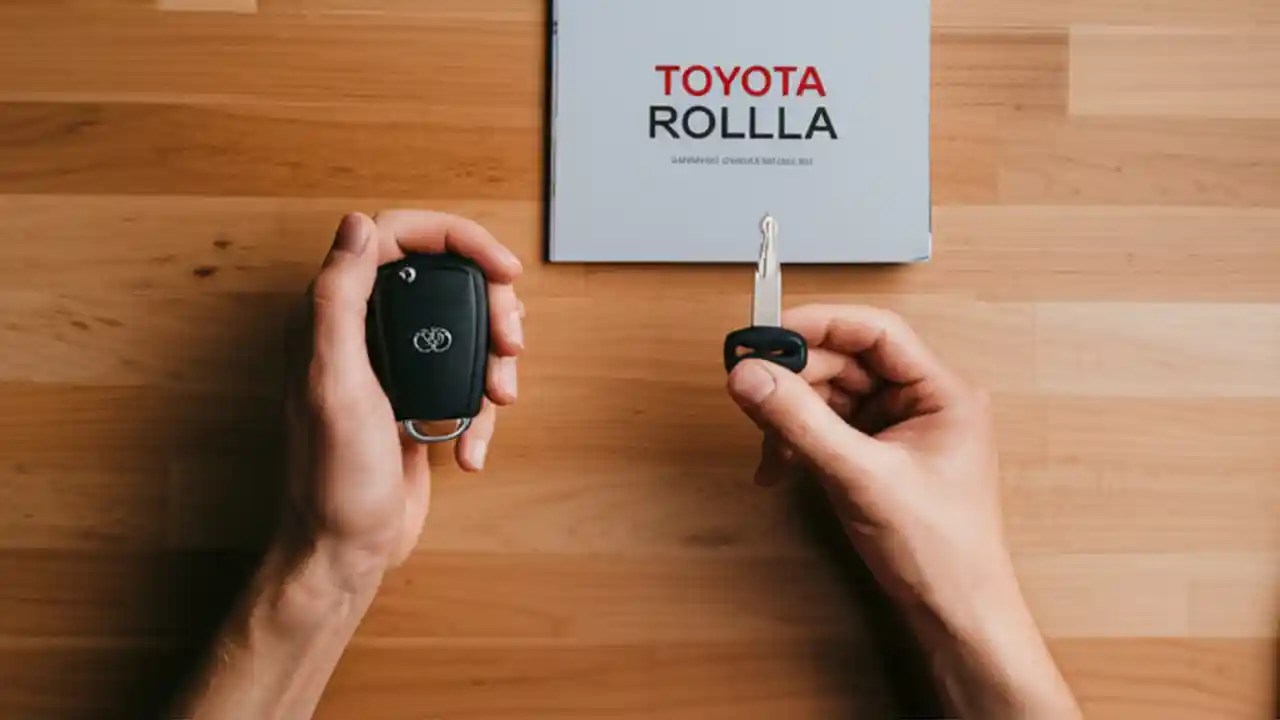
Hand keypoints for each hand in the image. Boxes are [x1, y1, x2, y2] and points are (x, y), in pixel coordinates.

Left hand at [282, 211, 523, 589]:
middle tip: (511, 343)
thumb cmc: (332, 478)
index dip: (457, 239)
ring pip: (464, 327)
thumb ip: (339, 299)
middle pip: (447, 279)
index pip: (399, 237)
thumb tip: (357, 223)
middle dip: (491, 307)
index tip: (502, 269)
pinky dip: (481, 409)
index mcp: (334, 315)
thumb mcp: (335, 383)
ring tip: (499, 395)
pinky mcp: (416, 399)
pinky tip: (470, 444)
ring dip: (493, 358)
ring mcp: (393, 365)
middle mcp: (362, 331)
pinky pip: (465, 380)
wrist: (346, 550)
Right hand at [726, 304, 1079, 719]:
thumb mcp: (862, 477)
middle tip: (752, 388)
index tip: (769, 333)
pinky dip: (799, 441)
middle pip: (846, 362)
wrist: (955, 615)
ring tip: (771, 446)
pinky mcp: (877, 457)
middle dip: (797, 378)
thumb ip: (801, 422)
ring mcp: (898, 431)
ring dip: (792, 415)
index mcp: (943, 392)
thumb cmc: (942, 552)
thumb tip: (751, 376)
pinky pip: (828, 428)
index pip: (876, 332)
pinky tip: (780, 465)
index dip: (820, 325)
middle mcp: (922, 403)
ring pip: (831, 396)